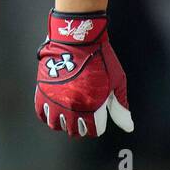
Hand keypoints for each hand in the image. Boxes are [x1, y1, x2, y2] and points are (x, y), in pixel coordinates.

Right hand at [34, 11, 133, 137]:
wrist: (78, 38)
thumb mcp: (117, 81)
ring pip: (56, 125)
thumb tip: (128, 127)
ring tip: (69, 114)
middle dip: (81, 127)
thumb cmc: (101, 59)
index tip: (98, 118)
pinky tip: (55, 111)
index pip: (93, 131)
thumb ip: (121, 106)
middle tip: (84, 117)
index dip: (97, 126)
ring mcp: (55, 100)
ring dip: (64, 123)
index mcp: (93, 106)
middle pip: (74, 131)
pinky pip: (41, 113)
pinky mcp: (42, 91)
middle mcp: (72, 107)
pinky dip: (47, 116)